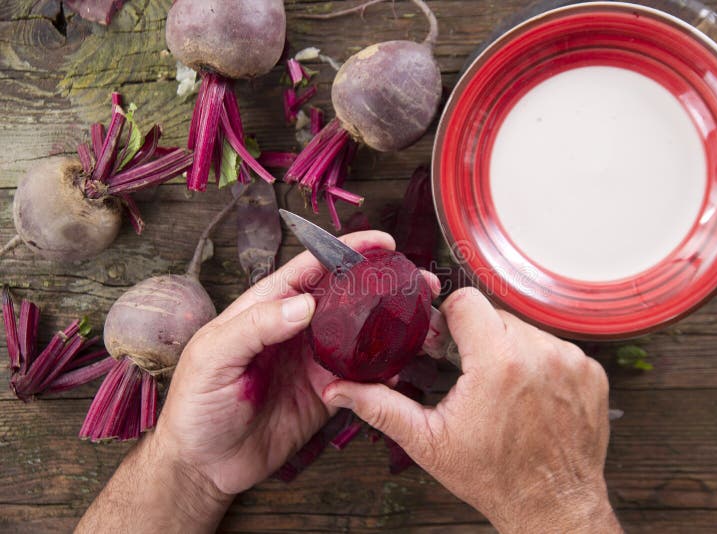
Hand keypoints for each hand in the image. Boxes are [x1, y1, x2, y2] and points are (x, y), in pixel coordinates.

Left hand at [78, 231, 408, 532]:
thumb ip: (255, 326)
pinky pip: (360, 377)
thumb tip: (306, 304)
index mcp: (266, 308)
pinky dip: (382, 371)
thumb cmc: (196, 405)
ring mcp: (313, 361)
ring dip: (389, 325)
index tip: (383, 244)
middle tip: (420, 282)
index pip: (311, 268)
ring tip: (423, 318)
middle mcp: (295, 329)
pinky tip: (401, 365)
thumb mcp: (213, 357)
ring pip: (359, 334)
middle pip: (345, 297)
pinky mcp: (325, 394)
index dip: (347, 251)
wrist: (204, 464)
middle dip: (382, 284)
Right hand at [323, 288, 619, 532]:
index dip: (448, 319)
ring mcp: (571, 362)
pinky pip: (557, 348)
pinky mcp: (592, 372)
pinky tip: (530, 394)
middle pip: (496, 316)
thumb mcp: (429, 441)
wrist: (552, 506)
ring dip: (510, 350)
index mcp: (498, 364)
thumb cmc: (494, 476)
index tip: (446, 342)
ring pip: (526, 330)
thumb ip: (381, 406)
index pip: (466, 301)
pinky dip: (540, 363)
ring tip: (502, 389)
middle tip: (470, 373)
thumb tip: (339, 389)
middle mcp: (541, 354)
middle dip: (478, 339)